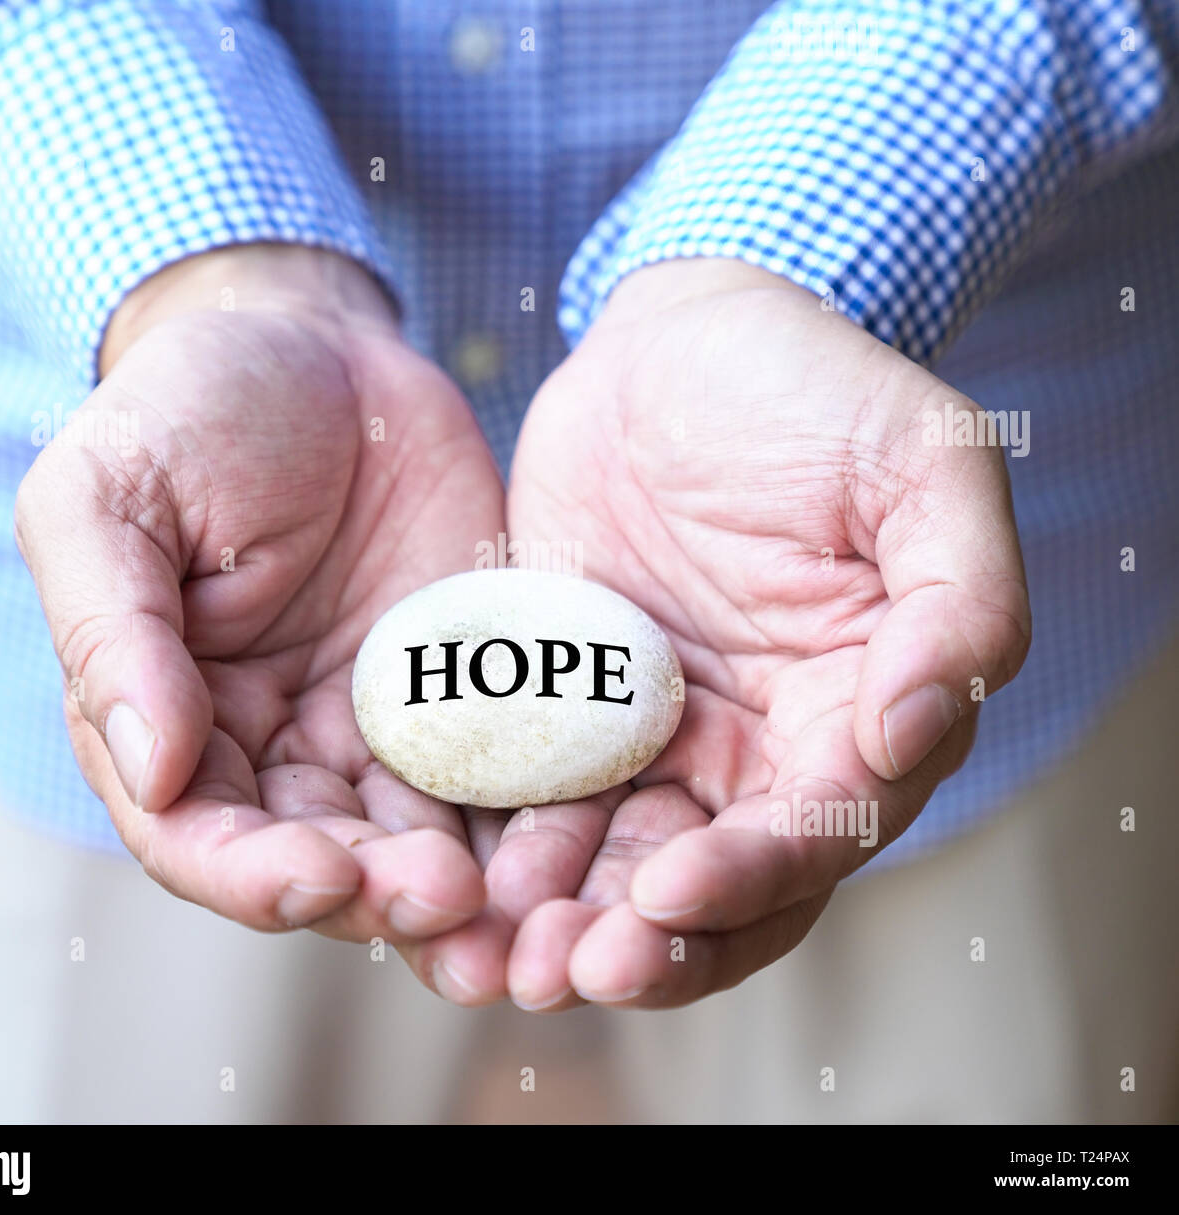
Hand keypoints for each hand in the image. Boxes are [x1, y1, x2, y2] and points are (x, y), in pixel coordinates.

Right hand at [15, 244, 508, 968]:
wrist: (321, 347)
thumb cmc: (190, 409)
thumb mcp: (110, 498)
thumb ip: (113, 633)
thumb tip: (150, 771)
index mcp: (172, 717)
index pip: (197, 835)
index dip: (250, 873)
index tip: (321, 874)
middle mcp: (276, 745)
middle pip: (319, 859)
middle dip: (376, 894)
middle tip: (445, 901)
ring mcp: (379, 725)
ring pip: (415, 839)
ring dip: (461, 886)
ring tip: (512, 906)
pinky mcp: (467, 691)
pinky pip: (499, 770)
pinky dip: (528, 814)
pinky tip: (569, 839)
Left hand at [500, 258, 1031, 1009]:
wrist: (675, 340)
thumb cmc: (813, 389)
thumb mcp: (921, 463)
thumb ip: (957, 599)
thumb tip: (912, 738)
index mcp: (858, 711)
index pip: (817, 832)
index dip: (751, 876)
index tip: (671, 892)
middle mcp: (761, 747)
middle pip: (713, 883)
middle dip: (645, 940)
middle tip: (568, 971)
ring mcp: (658, 735)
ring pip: (617, 863)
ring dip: (564, 921)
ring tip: (498, 957)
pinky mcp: (569, 709)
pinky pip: (536, 797)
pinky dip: (502, 846)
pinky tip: (453, 877)